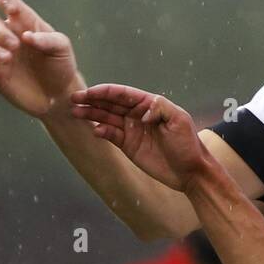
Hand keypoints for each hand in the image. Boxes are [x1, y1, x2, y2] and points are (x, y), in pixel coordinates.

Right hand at [0, 0, 81, 118]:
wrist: (59, 94)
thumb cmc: (61, 64)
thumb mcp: (62, 47)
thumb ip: (47, 39)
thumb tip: (27, 36)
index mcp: (24, 22)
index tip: (10, 9)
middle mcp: (8, 35)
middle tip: (15, 46)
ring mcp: (0, 54)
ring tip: (7, 58)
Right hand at [69, 84, 212, 190]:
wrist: (190, 171)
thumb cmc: (187, 143)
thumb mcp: (179, 120)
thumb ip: (161, 108)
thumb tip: (143, 110)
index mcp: (150, 104)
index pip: (123, 94)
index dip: (106, 92)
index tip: (89, 92)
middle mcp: (138, 115)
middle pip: (111, 104)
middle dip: (92, 100)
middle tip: (74, 98)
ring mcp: (132, 130)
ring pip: (107, 118)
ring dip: (92, 114)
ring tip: (76, 112)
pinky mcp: (128, 145)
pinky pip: (111, 135)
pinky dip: (102, 131)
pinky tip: (95, 130)